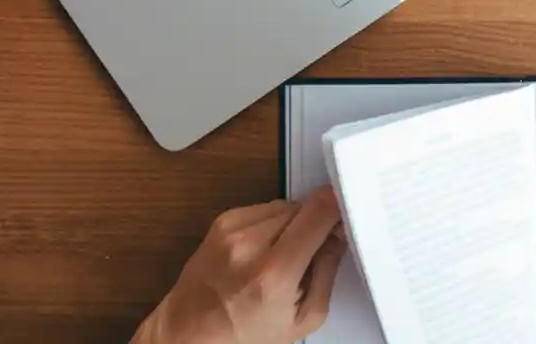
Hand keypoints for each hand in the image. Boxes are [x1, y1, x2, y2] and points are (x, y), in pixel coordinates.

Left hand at [131, 187, 347, 343]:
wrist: (187, 334)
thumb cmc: (247, 336)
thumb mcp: (303, 319)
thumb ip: (328, 272)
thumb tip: (341, 233)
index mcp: (274, 273)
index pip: (320, 211)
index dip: (341, 207)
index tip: (347, 219)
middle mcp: (250, 243)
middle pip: (305, 207)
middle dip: (317, 224)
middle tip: (314, 251)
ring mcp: (232, 229)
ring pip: (286, 205)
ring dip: (295, 224)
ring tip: (284, 255)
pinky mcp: (222, 221)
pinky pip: (265, 208)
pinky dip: (273, 223)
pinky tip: (264, 249)